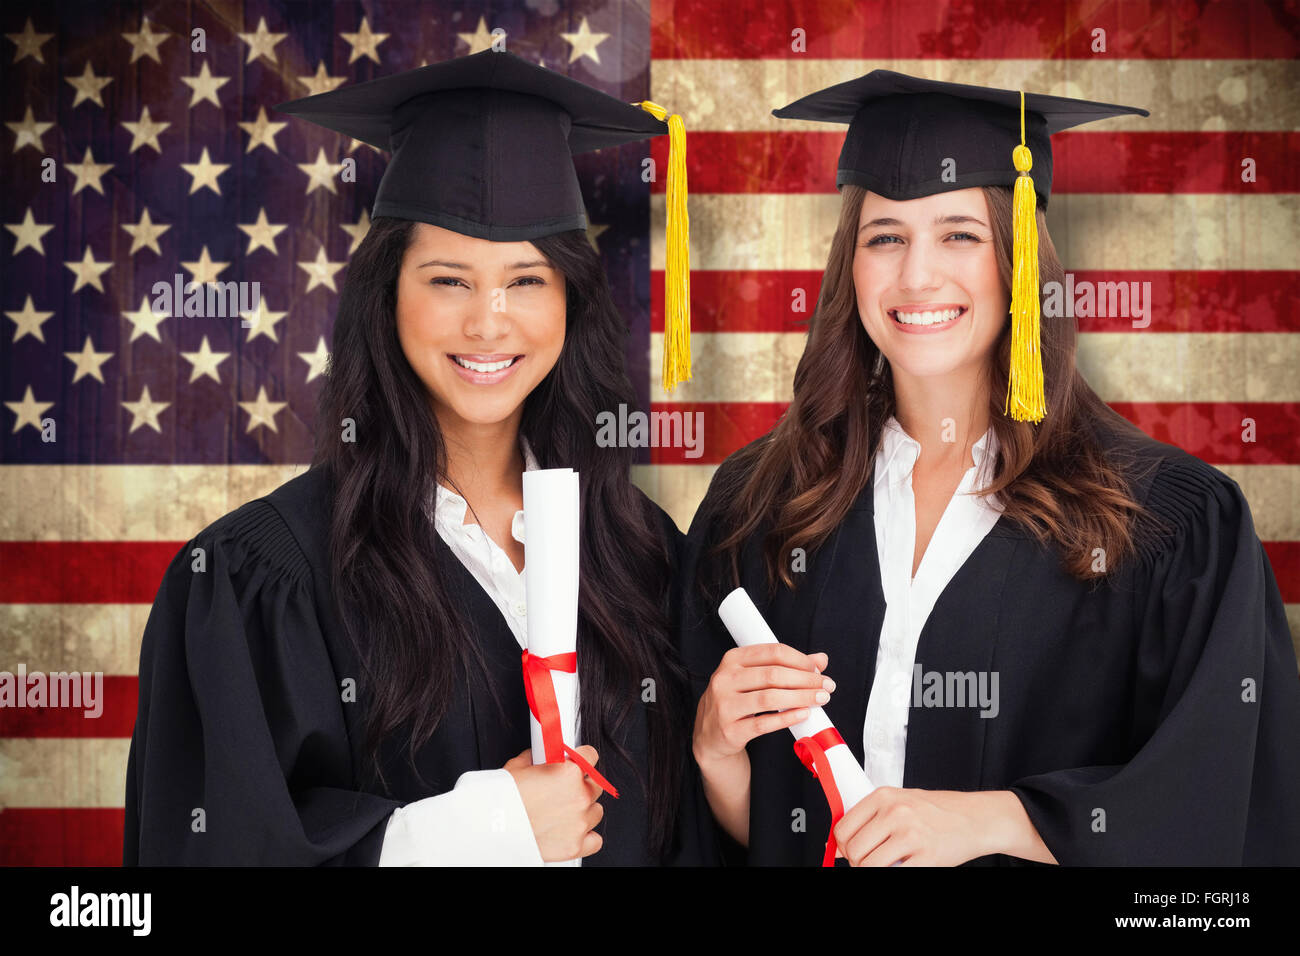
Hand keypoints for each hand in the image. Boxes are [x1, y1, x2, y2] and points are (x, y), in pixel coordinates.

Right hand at [504, 746, 604, 861]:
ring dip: (584, 810)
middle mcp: (579, 796)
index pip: (590, 756)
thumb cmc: (502, 800)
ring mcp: (579, 822)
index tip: (578, 762)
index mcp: (568, 772)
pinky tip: (572, 831)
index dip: (582, 758)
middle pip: (596, 784)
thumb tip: (541, 755)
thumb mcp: (518, 767)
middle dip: (582, 785)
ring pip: (596, 811)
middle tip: (564, 789)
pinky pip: (595, 840)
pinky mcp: (575, 845)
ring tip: (562, 812)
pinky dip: (586, 836)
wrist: (492, 831)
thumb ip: (537, 758)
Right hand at [692, 643, 833, 768]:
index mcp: (732, 660)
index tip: (818, 669)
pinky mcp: (730, 730)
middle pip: (773, 674)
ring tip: (820, 699)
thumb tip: (821, 659)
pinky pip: (764, 723)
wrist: (710, 736)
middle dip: (806, 679)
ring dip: (801, 697)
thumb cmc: (736, 702)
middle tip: (826, 686)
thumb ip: (787, 666)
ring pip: (770, 698)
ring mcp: (725, 705)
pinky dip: (787, 718)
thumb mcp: (754, 678)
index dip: (799, 660)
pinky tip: (804, 714)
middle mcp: (724, 679)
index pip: (772, 652)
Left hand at [832, 787, 1014, 865]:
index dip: (843, 846)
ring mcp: (911, 835)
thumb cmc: (938, 810)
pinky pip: (894, 874)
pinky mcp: (927, 857)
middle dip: (857, 862)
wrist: (976, 818)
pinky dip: (890, 874)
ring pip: (868, 866)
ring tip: (885, 865)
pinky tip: (901, 867)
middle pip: (854, 850)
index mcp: (883, 796)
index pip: (843, 828)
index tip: (850, 852)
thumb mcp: (900, 801)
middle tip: (868, 862)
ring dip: (871, 870)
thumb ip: (872, 817)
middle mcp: (894, 812)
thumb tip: (841, 844)